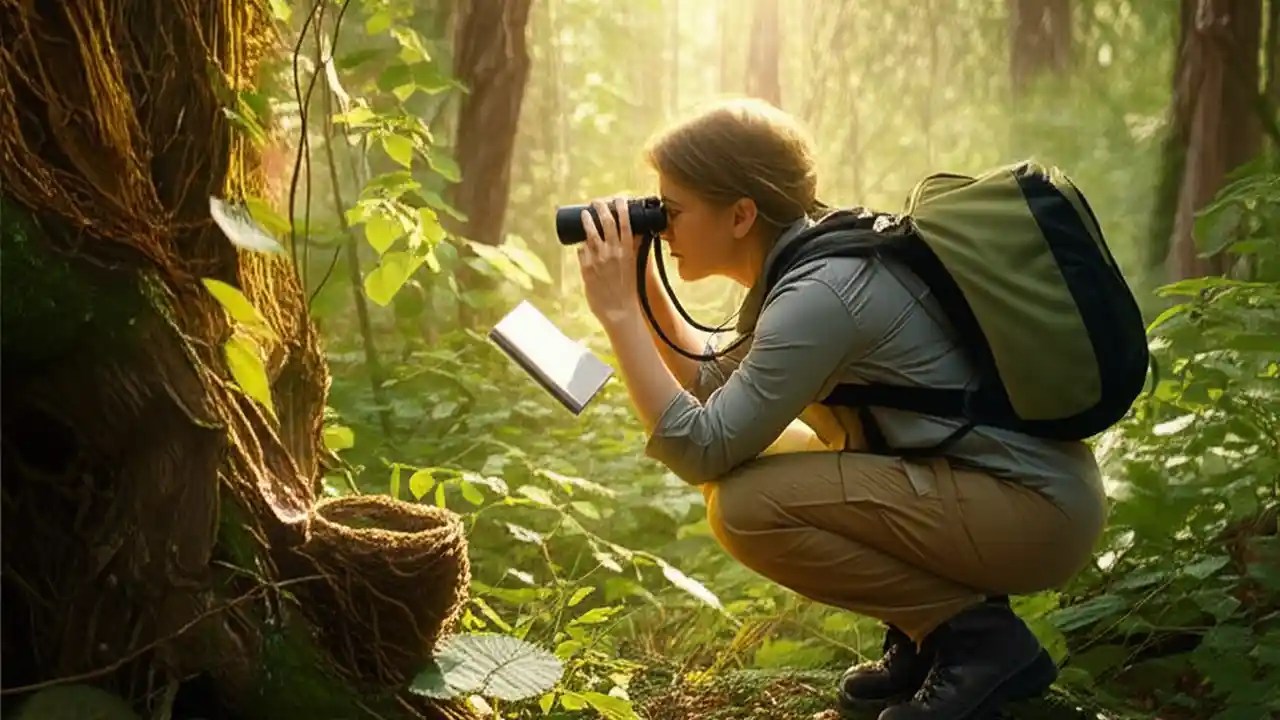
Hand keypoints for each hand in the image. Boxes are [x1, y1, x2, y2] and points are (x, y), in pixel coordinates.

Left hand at [578, 197, 640, 327]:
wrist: (619, 311)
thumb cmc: (628, 290)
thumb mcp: (634, 267)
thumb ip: (632, 251)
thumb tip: (633, 236)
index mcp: (628, 252)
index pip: (625, 223)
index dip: (621, 207)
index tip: (618, 198)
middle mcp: (613, 253)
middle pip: (606, 223)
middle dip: (601, 208)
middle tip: (597, 202)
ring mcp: (599, 260)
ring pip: (591, 234)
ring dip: (587, 221)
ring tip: (584, 214)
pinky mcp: (587, 269)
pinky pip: (582, 251)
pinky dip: (581, 246)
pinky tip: (581, 244)